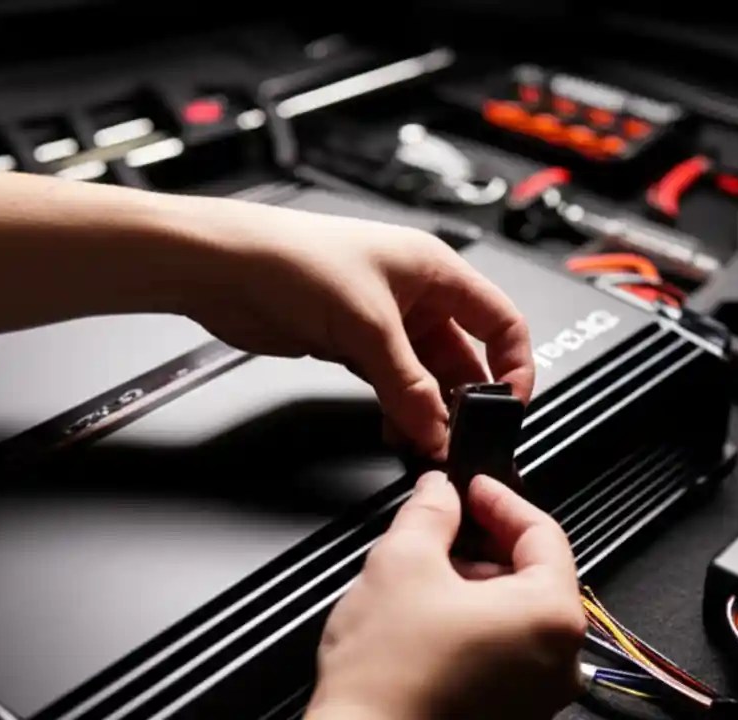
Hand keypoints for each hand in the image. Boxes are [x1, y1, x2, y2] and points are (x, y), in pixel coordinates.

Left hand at [178, 198, 533, 459]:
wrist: (224, 267)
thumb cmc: (291, 258)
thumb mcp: (366, 325)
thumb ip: (408, 384)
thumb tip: (437, 428)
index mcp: (433, 269)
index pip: (499, 320)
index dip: (512, 365)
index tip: (507, 408)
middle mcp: (414, 293)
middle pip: (462, 355)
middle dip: (462, 400)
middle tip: (457, 440)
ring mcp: (383, 320)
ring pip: (424, 375)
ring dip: (426, 411)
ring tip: (424, 444)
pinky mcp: (352, 342)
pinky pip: (391, 383)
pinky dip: (397, 409)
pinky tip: (396, 431)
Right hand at [305, 471, 585, 719]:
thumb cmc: (388, 678)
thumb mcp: (402, 562)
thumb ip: (430, 512)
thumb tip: (439, 492)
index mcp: (549, 616)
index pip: (542, 532)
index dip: (500, 500)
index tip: (471, 488)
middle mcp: (557, 661)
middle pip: (533, 575)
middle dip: (484, 545)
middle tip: (442, 528)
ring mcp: (536, 695)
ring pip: (515, 615)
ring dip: (475, 586)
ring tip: (424, 578)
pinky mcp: (509, 716)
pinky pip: (502, 653)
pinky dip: (473, 626)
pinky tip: (428, 619)